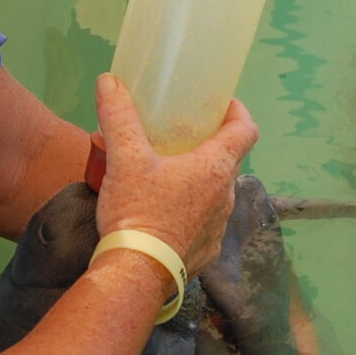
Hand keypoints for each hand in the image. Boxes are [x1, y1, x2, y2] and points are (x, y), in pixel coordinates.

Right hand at [92, 74, 257, 273]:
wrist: (137, 274)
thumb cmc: (138, 213)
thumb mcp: (124, 159)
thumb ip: (118, 117)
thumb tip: (109, 81)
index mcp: (216, 167)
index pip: (246, 130)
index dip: (238, 113)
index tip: (223, 106)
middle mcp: (225, 196)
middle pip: (228, 160)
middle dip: (209, 145)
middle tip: (182, 136)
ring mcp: (218, 226)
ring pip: (216, 193)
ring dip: (198, 180)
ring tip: (166, 174)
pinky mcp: (206, 250)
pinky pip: (204, 222)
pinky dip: (190, 211)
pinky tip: (163, 211)